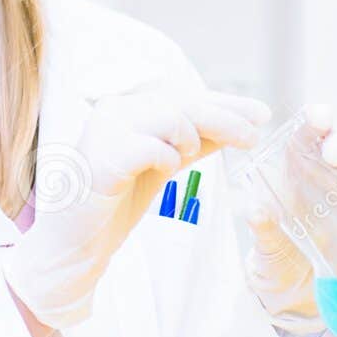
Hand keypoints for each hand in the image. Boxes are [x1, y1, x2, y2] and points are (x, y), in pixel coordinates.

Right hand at [2, 78, 268, 329]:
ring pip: (168, 115)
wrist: (75, 241)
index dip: (225, 102)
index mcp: (129, 106)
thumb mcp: (165, 163)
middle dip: (224, 117)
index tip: (261, 113)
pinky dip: (166, 157)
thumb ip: (196, 141)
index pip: (185, 94)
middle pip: (181, 101)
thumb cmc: (117, 199)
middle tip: (253, 137)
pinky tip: (165, 167)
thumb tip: (243, 124)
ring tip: (187, 158)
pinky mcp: (100, 156)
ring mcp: (104, 129)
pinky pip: (150, 146)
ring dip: (191, 138)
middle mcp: (114, 109)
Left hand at [243, 103, 336, 331]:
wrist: (304, 293)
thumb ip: (262, 229)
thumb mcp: (266, 246)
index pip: (306, 134)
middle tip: (334, 159)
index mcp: (295, 169)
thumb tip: (255, 211)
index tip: (319, 118)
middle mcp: (326, 171)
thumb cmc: (279, 259)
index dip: (315, 119)